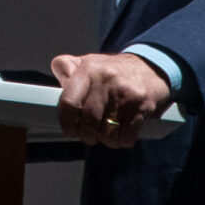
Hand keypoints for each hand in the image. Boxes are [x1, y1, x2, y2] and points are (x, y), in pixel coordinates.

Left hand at [51, 52, 172, 148]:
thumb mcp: (87, 62)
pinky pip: (127, 135)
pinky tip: (121, 136)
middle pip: (88, 121)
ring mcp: (126, 94)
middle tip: (88, 136)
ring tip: (105, 135)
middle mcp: (106, 81)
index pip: (69, 102)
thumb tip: (55, 89)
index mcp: (89, 70)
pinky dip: (122, 141)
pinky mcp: (142, 106)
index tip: (69, 129)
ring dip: (105, 141)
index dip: (66, 122)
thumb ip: (67, 70)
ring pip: (108, 132)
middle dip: (86, 135)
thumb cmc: (112, 70)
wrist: (150, 66)